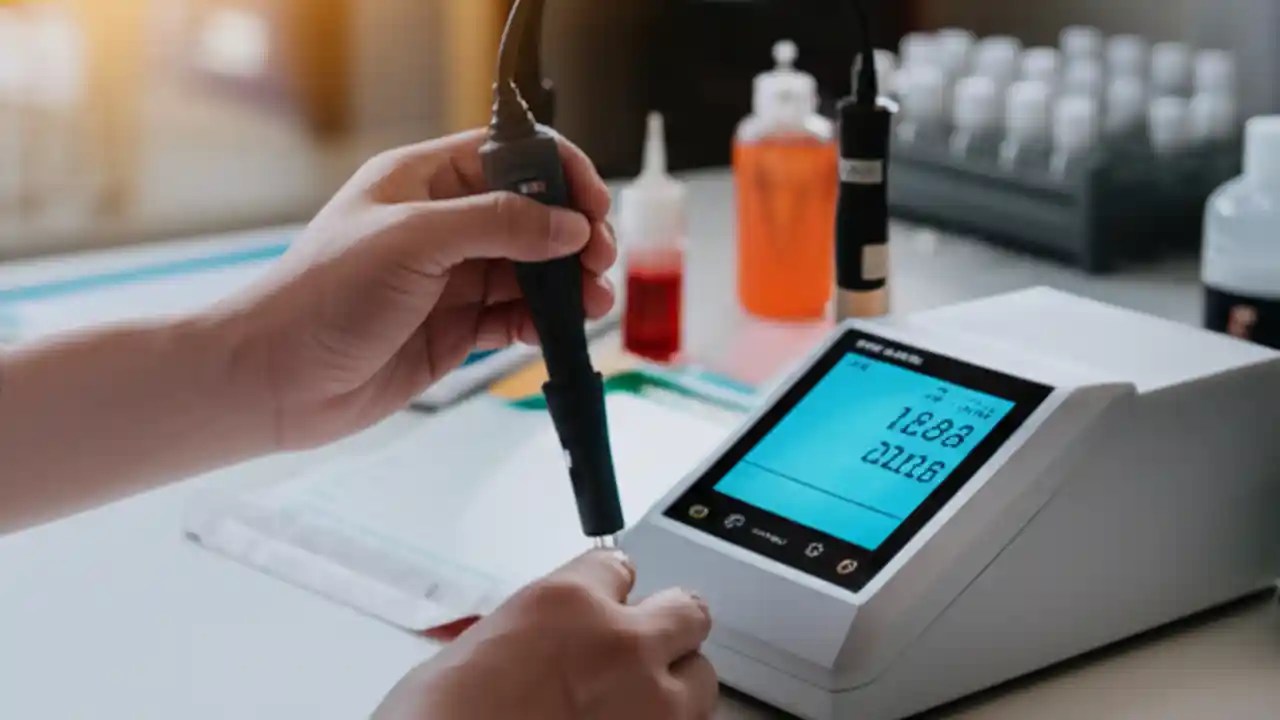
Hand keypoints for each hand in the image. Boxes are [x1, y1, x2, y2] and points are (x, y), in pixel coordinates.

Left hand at [219, 130, 616, 449]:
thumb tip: (568, 224)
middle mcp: (441, 224)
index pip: (508, 156)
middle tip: (598, 260)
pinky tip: (558, 332)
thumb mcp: (412, 241)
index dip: (558, 172)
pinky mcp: (454, 329)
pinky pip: (515, 318)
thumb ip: (497, 225)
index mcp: (423, 181)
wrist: (276, 380)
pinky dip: (544, 323)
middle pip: (531, 215)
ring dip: (567, 285)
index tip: (593, 203)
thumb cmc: (320, 298)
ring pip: (530, 271)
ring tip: (593, 304)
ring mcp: (450, 279)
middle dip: (573, 235)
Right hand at [373, 551, 718, 719]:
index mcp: (567, 602)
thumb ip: (542, 632)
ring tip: (636, 703)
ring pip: (701, 678)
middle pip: (686, 612)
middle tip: (638, 649)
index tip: (608, 603)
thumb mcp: (483, 647)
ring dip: (675, 686)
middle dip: (665, 627)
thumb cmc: (444, 718)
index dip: (610, 591)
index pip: (618, 567)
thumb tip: (557, 644)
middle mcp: (622, 643)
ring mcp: (651, 703)